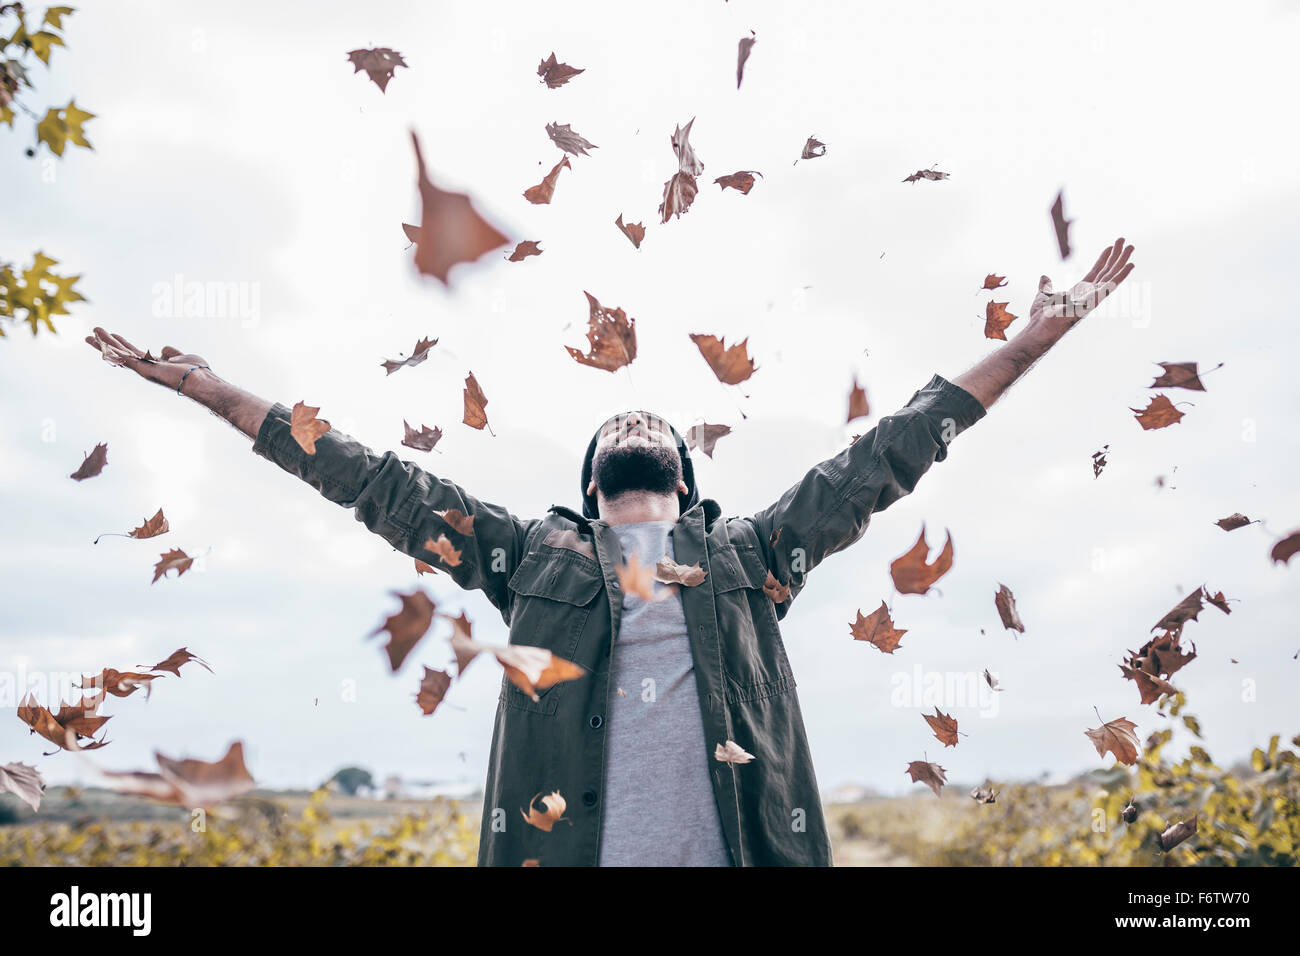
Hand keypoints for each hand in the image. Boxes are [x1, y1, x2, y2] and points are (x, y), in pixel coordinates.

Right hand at [85, 327, 211, 392]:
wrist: (200, 380)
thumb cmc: (195, 372)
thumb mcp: (182, 357)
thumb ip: (171, 353)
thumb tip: (164, 349)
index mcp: (153, 365)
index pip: (133, 352)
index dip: (122, 343)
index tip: (112, 334)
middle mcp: (146, 368)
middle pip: (121, 353)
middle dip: (106, 343)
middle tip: (92, 332)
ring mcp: (143, 369)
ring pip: (119, 353)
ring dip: (105, 343)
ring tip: (91, 333)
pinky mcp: (143, 369)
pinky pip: (124, 357)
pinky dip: (113, 349)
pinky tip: (102, 341)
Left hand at [1026, 237, 1134, 339]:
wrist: (1040, 326)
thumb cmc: (1041, 316)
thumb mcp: (1043, 295)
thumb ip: (1046, 286)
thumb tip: (1044, 277)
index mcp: (1079, 291)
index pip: (1095, 271)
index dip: (1103, 259)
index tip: (1110, 246)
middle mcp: (1089, 293)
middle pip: (1107, 270)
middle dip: (1116, 256)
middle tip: (1124, 240)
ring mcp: (1094, 297)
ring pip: (1112, 275)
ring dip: (1122, 260)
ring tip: (1131, 246)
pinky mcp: (1095, 300)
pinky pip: (1111, 286)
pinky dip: (1121, 275)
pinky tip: (1131, 265)